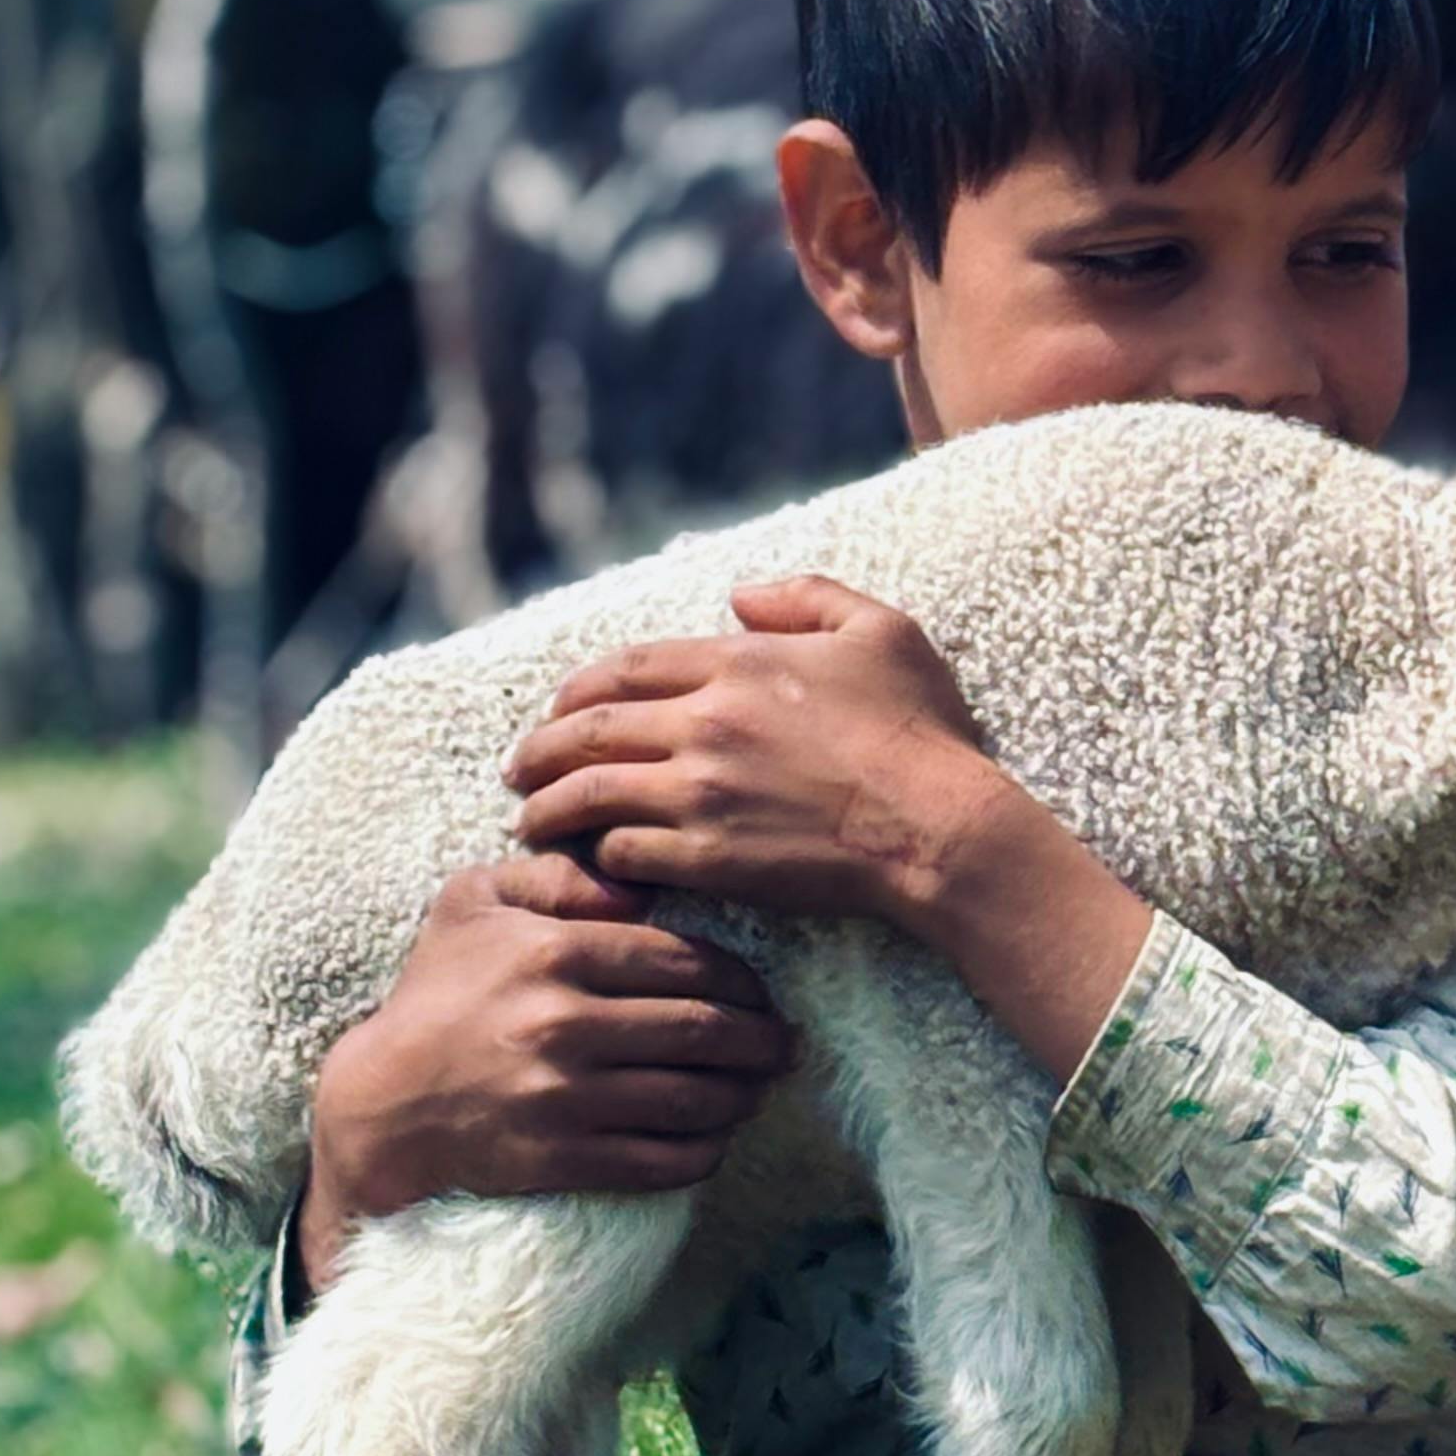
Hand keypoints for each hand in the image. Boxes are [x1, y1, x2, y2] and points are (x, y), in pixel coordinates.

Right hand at [298, 854, 789, 1293]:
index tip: (760, 992)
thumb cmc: (438, 991)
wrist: (382, 1100)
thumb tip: (639, 883)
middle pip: (704, 1030)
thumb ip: (559, 877)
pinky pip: (661, 1160)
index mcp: (555, 954)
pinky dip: (704, 1151)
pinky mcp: (561, 1159)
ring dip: (743, 1095)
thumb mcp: (476, 902)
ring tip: (757, 1086)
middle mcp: (565, 1025)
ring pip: (694, 1098)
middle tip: (783, 1042)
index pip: (685, 962)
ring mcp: (564, 1098)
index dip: (741, 980)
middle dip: (761, 1039)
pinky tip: (714, 1137)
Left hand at [502, 579, 1001, 924]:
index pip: (627, 666)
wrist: (939, 826)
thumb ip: (809, 597)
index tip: (558, 710)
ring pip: (589, 793)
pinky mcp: (708, 857)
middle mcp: (705, 722)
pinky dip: (599, 853)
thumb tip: (741, 594)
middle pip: (588, 729)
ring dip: (547, 808)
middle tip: (517, 770)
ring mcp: (701, 792)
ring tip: (528, 822)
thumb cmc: (921, 732)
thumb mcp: (882, 632)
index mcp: (739, 663)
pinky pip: (624, 851)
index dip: (579, 690)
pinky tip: (593, 861)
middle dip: (540, 750)